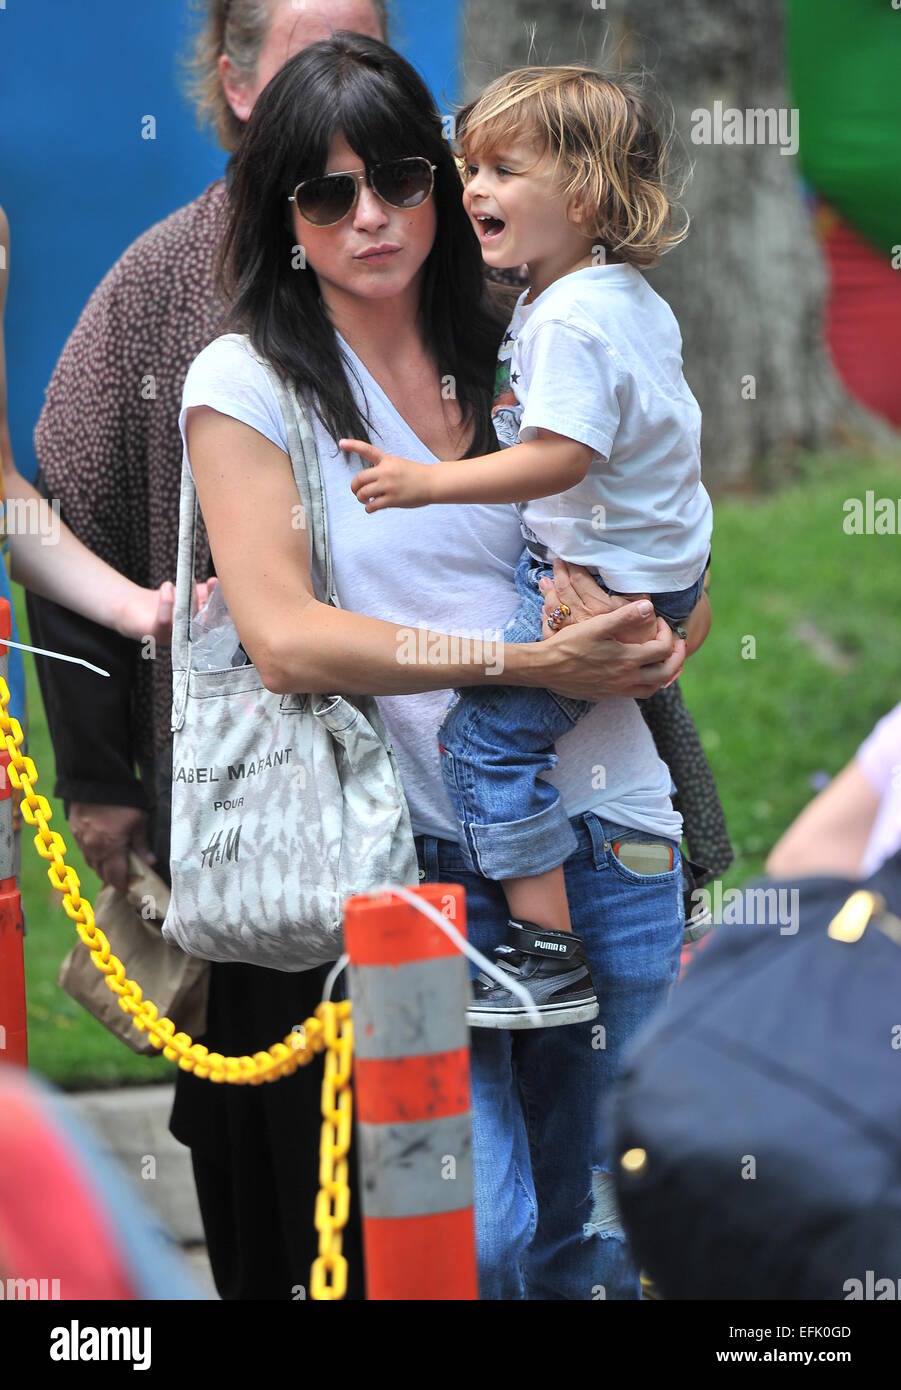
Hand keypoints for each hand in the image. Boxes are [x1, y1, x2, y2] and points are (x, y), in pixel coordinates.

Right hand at [68, 802, 154, 893]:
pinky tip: (101, 851)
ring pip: (91, 863)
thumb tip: (150, 863)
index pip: (115, 878)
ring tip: (113, 866)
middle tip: (124, 878)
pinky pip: (84, 851)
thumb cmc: (122, 801)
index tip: (130, 889)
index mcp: (110, 849)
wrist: (94, 780)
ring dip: (102, 868)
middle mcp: (92, 850)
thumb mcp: (139, 821)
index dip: (123, 886)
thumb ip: (142, 844)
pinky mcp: (74, 831)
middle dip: (113, 878)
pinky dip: (93, 855)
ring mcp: (81, 841)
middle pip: (101, 873)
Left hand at [117, 577, 217, 645]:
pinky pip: (164, 621)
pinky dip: (167, 603)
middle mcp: (188, 637)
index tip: (224, 588)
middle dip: (211, 603)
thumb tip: (222, 583)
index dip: (224, 605)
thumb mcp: (190, 594)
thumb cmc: (165, 602)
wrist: (133, 607)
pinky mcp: (154, 634)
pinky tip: (167, 586)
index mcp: (200, 629)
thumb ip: (206, 592)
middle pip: (205, 623)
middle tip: (212, 584)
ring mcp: (171, 638)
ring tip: (190, 580)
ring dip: (190, 600)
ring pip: (186, 621)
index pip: (218, 620)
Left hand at [341, 438, 432, 511]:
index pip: (367, 450)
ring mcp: (389, 486)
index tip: (341, 443)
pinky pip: (372, 506)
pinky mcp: (392, 500)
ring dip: (361, 499)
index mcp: (387, 460)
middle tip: (357, 492)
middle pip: (359, 479)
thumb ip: (382, 470)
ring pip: (363, 494)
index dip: (353, 445)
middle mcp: (386, 471)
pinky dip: (368, 508)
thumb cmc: (415, 475)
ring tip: (366, 500)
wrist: (432, 483)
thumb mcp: (398, 464)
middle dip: (354, 487)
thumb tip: (367, 486)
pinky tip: (371, 508)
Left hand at [538, 559, 656, 643]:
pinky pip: (549, 628)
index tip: (569, 557)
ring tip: (545, 581)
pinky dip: (545, 616)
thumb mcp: (644, 610)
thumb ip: (635, 591)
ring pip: (554, 608)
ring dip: (549, 593)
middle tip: (557, 562)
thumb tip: (626, 571)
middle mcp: (582, 618)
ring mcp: (572, 633)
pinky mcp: (568, 645)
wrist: (634, 668)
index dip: (573, 567)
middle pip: (564, 591)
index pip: (580, 580)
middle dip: (559, 575)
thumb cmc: (640, 636)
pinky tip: (544, 608)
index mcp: (599, 607)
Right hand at [539, 602, 684, 700]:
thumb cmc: (569, 644)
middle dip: (676, 659)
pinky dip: (643, 683)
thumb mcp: (597, 625)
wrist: (545, 667)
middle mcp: (625, 679)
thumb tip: (649, 607)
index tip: (659, 623)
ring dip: (661, 675)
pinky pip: (633, 693)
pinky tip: (635, 671)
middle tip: (676, 646)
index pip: (662, 650)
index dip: (668, 635)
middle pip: (665, 674)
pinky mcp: (605, 695)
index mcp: (627, 660)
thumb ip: (625, 616)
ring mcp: (615, 690)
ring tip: (660, 661)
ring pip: (651, 688)